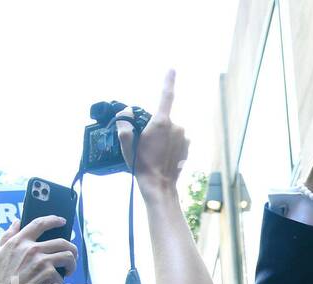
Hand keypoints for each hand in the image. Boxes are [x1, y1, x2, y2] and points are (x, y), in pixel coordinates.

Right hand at [0, 216, 76, 283]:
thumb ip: (7, 236)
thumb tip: (16, 221)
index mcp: (18, 241)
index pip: (39, 223)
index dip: (53, 220)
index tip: (62, 221)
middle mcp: (31, 248)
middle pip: (62, 241)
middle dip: (72, 247)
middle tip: (73, 254)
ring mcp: (41, 261)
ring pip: (69, 255)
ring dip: (72, 264)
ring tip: (68, 270)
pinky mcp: (49, 274)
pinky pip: (62, 274)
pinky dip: (59, 281)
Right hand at [119, 70, 187, 194]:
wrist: (159, 186)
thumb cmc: (142, 166)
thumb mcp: (127, 145)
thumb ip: (125, 127)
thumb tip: (126, 118)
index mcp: (162, 123)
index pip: (166, 96)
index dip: (168, 81)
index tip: (172, 69)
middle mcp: (176, 127)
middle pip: (163, 119)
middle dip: (155, 127)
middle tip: (146, 144)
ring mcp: (184, 137)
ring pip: (171, 130)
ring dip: (163, 137)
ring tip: (155, 153)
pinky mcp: (188, 147)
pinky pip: (177, 140)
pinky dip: (170, 144)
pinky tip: (163, 156)